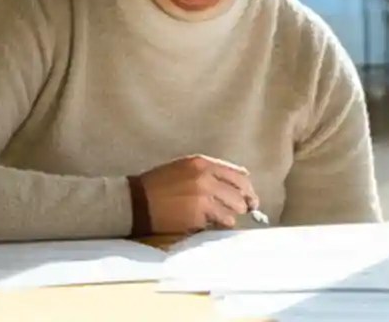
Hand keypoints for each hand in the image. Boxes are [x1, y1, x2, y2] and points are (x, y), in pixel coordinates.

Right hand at [136, 154, 260, 233]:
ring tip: (216, 218)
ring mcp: (203, 197)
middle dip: (240, 205)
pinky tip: (204, 223)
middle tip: (236, 212)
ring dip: (228, 217)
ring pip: (233, 211)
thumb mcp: (185, 168)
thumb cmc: (159, 185)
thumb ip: (211, 172)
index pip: (239, 175)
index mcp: (202, 163)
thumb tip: (242, 179)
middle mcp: (205, 177)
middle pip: (240, 194)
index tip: (251, 198)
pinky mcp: (198, 216)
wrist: (137, 201)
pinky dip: (216, 225)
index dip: (248, 189)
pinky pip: (220, 223)